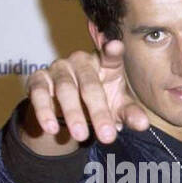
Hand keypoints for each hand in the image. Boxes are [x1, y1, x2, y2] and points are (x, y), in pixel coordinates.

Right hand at [24, 41, 149, 147]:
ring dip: (73, 114)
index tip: (116, 46)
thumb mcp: (118, 109)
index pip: (111, 57)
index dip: (112, 51)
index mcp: (106, 65)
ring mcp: (59, 69)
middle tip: (108, 137)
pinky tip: (51, 128)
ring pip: (65, 89)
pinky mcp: (38, 79)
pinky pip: (38, 93)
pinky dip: (43, 111)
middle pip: (90, 84)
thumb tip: (143, 124)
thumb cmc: (100, 101)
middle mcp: (81, 62)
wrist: (69, 107)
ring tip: (81, 136)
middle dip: (99, 112)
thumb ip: (130, 114)